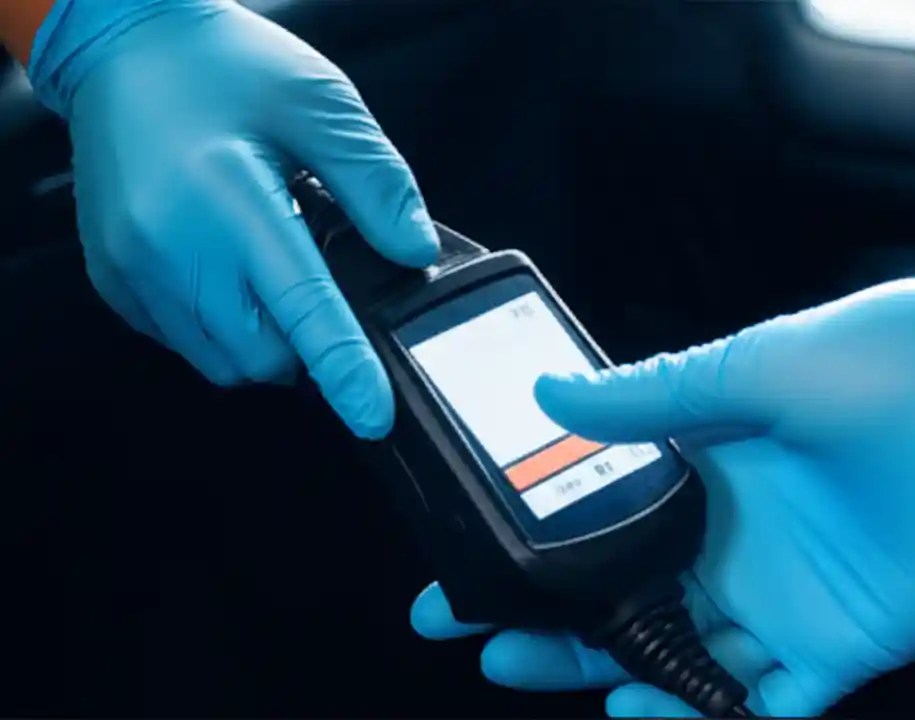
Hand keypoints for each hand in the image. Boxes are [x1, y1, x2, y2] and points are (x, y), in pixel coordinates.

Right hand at [29, 0, 436, 437]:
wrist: (123, 46)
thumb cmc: (219, 66)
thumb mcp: (319, 104)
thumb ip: (375, 182)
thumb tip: (415, 251)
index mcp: (228, 201)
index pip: (302, 311)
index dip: (345, 371)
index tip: (374, 416)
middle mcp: (170, 247)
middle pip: (263, 357)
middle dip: (308, 347)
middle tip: (324, 288)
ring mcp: (132, 270)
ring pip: (221, 361)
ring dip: (266, 341)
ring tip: (275, 272)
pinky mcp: (114, 280)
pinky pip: (183, 340)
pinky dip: (222, 327)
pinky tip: (233, 271)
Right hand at [409, 196, 914, 715]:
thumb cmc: (895, 358)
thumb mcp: (753, 369)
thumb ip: (651, 398)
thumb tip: (547, 393)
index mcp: (717, 469)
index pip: (607, 523)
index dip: (541, 547)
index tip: (473, 560)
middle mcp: (745, 537)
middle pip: (631, 599)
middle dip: (553, 622)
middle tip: (478, 636)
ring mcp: (793, 594)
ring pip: (688, 657)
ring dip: (621, 676)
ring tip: (547, 679)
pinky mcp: (851, 640)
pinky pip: (776, 702)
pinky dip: (720, 718)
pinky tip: (656, 714)